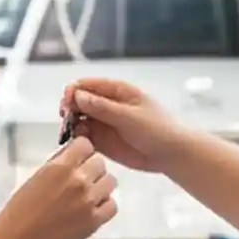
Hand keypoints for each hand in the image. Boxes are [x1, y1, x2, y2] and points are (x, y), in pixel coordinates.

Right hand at [0, 136, 117, 238]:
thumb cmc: (21, 211)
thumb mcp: (38, 175)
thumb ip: (60, 162)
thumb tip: (74, 153)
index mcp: (61, 167)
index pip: (85, 144)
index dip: (81, 150)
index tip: (78, 156)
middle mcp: (78, 182)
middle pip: (100, 162)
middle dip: (90, 167)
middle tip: (80, 178)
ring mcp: (88, 202)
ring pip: (110, 181)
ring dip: (100, 185)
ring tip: (86, 193)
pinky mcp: (94, 222)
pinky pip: (112, 205)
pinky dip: (104, 205)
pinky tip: (91, 208)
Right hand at [60, 78, 186, 173]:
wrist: (172, 154)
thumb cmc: (157, 129)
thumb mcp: (129, 116)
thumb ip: (103, 107)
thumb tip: (77, 95)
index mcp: (116, 91)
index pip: (87, 84)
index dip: (73, 91)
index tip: (67, 101)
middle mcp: (107, 105)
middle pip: (79, 101)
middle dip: (69, 108)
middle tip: (66, 119)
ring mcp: (104, 123)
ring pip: (79, 120)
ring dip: (71, 125)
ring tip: (71, 134)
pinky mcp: (103, 141)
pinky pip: (84, 137)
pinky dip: (77, 140)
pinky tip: (78, 145)